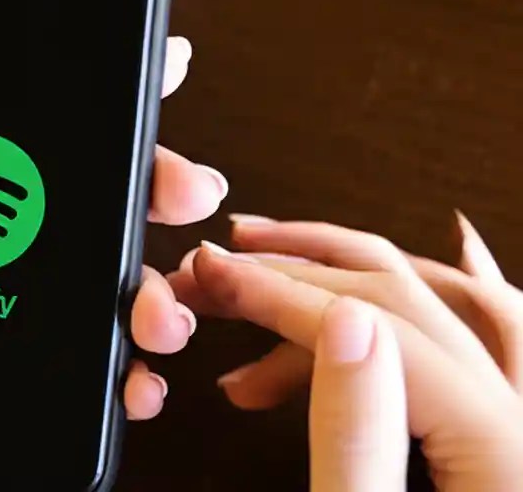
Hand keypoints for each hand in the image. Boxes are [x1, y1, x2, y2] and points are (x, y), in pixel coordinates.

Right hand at [169, 214, 522, 491]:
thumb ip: (356, 438)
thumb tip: (343, 324)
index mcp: (503, 447)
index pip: (375, 324)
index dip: (279, 292)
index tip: (213, 276)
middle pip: (407, 298)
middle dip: (296, 271)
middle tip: (218, 268)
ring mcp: (517, 431)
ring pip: (450, 305)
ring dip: (350, 276)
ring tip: (270, 272)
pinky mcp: (502, 448)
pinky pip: (494, 337)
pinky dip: (455, 291)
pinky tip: (448, 256)